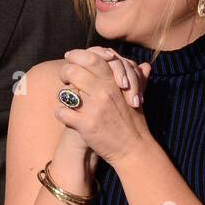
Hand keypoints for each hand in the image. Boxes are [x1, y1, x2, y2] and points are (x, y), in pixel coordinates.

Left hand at [56, 48, 152, 162]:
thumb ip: (138, 79)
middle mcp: (104, 93)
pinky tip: (66, 116)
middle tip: (64, 78)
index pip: (93, 59)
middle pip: (73, 71)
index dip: (77, 55)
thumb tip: (143, 65)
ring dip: (62, 95)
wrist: (133, 149)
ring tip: (66, 99)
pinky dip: (61, 114)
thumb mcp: (137, 98)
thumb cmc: (134, 123)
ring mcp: (94, 109)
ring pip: (65, 92)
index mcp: (114, 84)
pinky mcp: (86, 125)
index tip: (70, 57)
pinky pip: (62, 112)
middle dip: (64, 72)